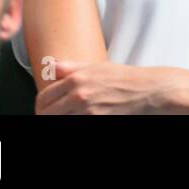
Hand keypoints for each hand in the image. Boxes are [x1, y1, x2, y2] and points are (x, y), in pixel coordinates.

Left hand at [35, 60, 166, 114]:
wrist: (147, 90)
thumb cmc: (124, 78)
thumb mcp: (97, 67)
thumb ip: (71, 68)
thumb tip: (51, 65)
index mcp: (76, 79)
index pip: (43, 96)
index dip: (41, 105)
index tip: (44, 108)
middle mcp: (78, 95)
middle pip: (45, 113)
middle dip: (45, 115)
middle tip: (52, 115)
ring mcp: (87, 111)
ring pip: (57, 120)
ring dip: (59, 119)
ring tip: (67, 115)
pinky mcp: (96, 121)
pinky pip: (74, 123)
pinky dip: (73, 122)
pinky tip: (80, 117)